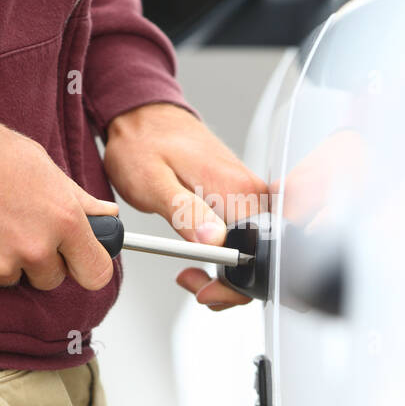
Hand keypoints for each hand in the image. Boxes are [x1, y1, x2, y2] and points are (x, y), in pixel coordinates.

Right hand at [0, 113, 117, 289]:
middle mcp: (35, 249)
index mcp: (63, 220)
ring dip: (7, 260)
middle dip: (42, 260)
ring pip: (14, 278)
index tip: (80, 257)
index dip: (88, 265)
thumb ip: (77, 199)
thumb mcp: (41, 164)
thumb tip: (105, 215)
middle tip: (20, 225)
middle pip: (52, 279)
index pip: (97, 273)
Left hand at [103, 102, 268, 309]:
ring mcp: (249, 193)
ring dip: (226, 273)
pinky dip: (224, 255)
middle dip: (230, 285)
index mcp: (236, 189)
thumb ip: (185, 212)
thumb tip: (213, 241)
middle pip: (260, 256)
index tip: (203, 287)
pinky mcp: (241, 196)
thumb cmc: (143, 144)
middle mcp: (251, 190)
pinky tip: (200, 253)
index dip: (232, 283)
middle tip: (191, 281)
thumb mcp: (153, 182)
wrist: (144, 117)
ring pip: (254, 250)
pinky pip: (245, 236)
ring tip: (189, 272)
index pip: (256, 252)